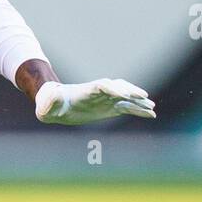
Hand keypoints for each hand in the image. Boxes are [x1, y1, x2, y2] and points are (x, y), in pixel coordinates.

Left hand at [35, 78, 155, 124]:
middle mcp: (99, 93)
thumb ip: (51, 100)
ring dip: (139, 102)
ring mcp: (107, 100)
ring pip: (127, 99)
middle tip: (143, 96)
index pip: (102, 86)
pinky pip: (128, 108)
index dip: (113, 89)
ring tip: (152, 107)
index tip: (123, 96)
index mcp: (86, 91)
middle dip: (130, 91)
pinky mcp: (111, 108)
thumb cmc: (52, 105)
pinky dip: (139, 110)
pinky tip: (151, 114)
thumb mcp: (48, 104)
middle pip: (118, 88)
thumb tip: (52, 96)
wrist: (57, 106)